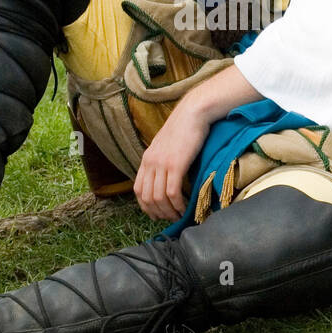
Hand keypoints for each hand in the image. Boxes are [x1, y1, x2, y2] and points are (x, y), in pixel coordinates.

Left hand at [134, 99, 209, 221]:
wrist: (193, 113)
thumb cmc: (184, 128)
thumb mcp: (166, 145)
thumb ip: (161, 161)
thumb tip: (165, 178)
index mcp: (146, 159)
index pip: (138, 189)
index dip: (145, 206)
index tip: (156, 214)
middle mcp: (150, 163)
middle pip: (147, 197)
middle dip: (158, 213)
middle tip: (170, 219)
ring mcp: (162, 164)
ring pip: (159, 198)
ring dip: (169, 212)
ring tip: (179, 216)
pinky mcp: (176, 165)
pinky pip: (172, 193)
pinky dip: (178, 205)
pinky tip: (185, 208)